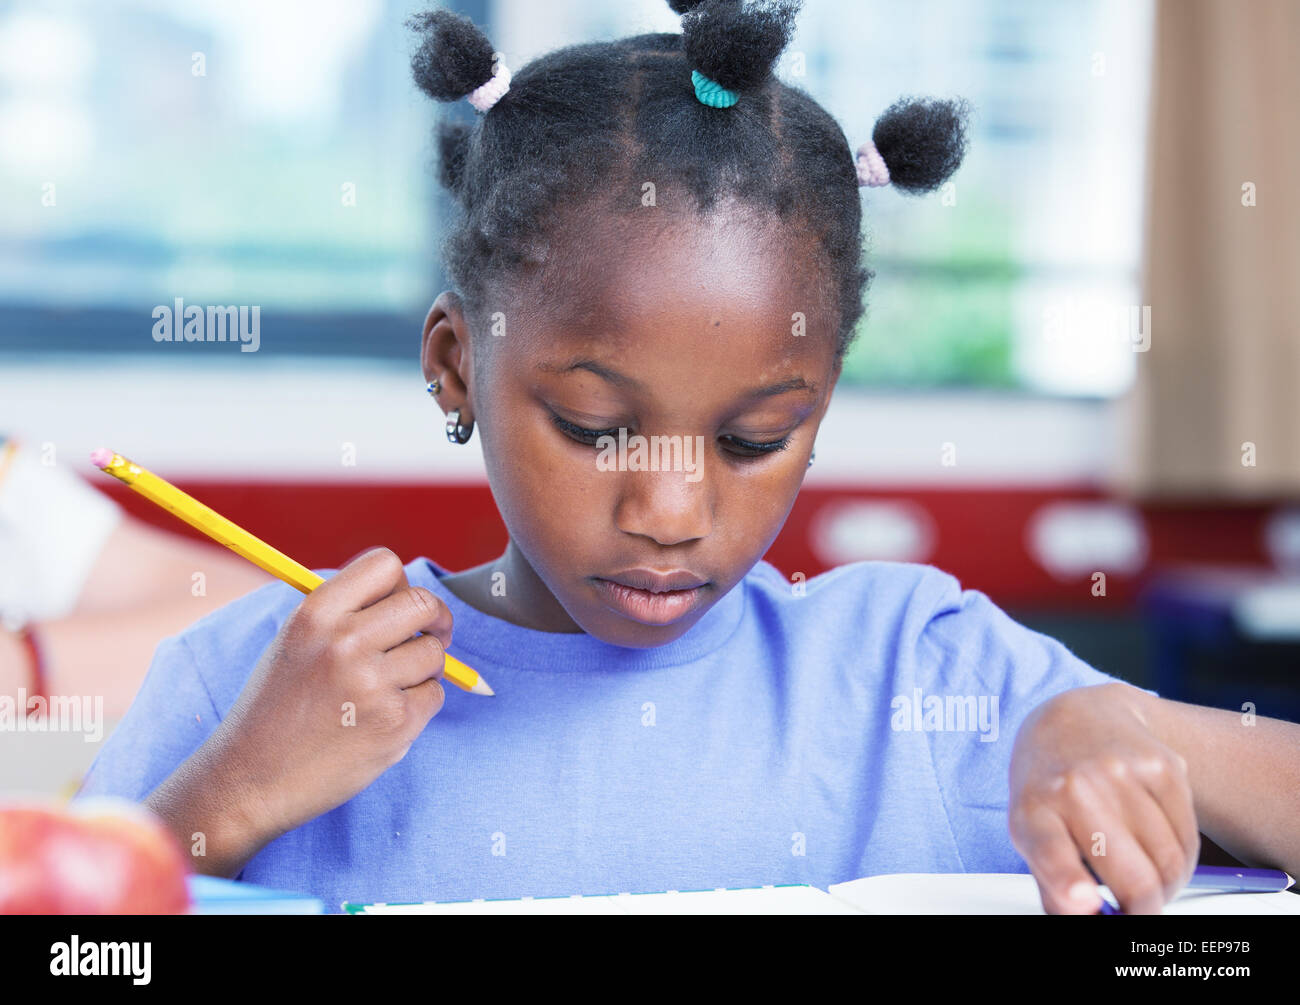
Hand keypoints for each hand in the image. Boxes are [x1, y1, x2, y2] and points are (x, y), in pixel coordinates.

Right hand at [149, 547, 450, 873]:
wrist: (249, 781)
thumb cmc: (276, 707)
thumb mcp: (295, 642)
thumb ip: (347, 614)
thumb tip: (411, 596)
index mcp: (315, 614)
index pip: (385, 565)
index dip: (403, 584)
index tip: (402, 606)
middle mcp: (344, 642)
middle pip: (424, 604)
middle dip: (435, 620)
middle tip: (431, 636)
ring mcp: (372, 684)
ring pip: (434, 653)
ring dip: (424, 669)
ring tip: (388, 689)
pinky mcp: (394, 723)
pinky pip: (434, 695)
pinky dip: (419, 706)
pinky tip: (382, 720)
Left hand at [1008, 682, 1199, 913]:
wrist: (1079, 715)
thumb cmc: (1050, 782)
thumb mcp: (1030, 829)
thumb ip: (1053, 884)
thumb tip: (1086, 920)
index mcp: (1033, 808)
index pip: (1050, 849)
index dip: (1068, 882)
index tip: (1085, 902)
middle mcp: (1076, 785)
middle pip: (1133, 876)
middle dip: (1144, 911)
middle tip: (1138, 913)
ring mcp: (1121, 772)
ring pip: (1170, 863)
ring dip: (1167, 888)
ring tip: (1149, 881)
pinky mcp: (1163, 765)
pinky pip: (1189, 838)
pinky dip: (1183, 860)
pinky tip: (1161, 851)